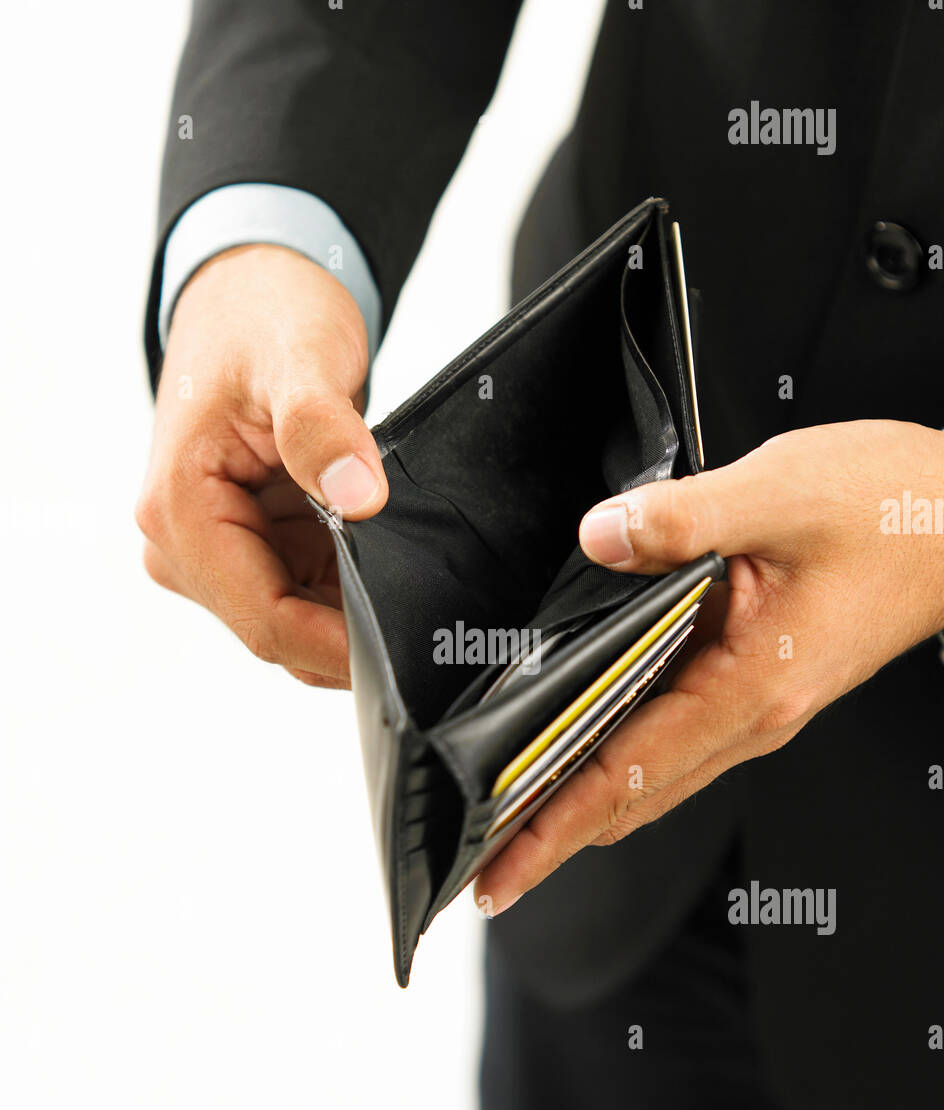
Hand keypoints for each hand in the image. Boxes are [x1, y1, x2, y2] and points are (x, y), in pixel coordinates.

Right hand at [137, 244, 386, 687]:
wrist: (254, 289)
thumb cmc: (262, 316)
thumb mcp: (299, 360)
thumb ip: (324, 430)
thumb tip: (356, 496)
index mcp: (180, 511)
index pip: (265, 620)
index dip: (338, 646)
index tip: (401, 650)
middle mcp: (185, 543)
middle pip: (279, 632)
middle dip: (349, 636)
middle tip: (427, 626)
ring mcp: (215, 548)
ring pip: (295, 622)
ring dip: (350, 614)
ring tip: (411, 583)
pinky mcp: (249, 543)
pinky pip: (305, 594)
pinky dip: (348, 589)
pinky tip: (387, 564)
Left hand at [476, 419, 943, 912]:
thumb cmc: (895, 513)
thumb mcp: (780, 494)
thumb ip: (680, 518)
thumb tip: (596, 538)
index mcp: (750, 686)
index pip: (627, 776)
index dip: (552, 826)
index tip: (498, 873)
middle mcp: (754, 716)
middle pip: (633, 798)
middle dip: (552, 834)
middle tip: (482, 865)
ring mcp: (761, 710)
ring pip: (656, 779)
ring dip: (584, 805)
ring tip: (516, 819)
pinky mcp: (764, 688)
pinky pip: (679, 744)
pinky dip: (623, 764)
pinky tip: (588, 749)